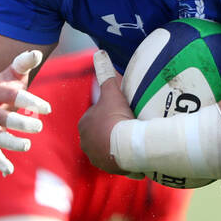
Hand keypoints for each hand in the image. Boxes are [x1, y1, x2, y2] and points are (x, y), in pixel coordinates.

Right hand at [0, 50, 51, 176]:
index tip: (48, 109)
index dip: (29, 102)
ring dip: (10, 142)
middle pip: (1, 118)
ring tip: (27, 145)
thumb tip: (36, 53)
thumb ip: (22, 64)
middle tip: (39, 127)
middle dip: (19, 123)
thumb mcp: (8, 76)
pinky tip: (9, 171)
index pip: (10, 96)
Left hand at [79, 51, 142, 177]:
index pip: (97, 116)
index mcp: (84, 124)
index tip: (124, 112)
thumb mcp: (112, 93)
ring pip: (109, 147)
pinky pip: (118, 160)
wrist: (126, 144)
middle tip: (131, 125)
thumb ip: (105, 74)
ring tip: (134, 139)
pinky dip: (125, 157)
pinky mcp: (109, 168)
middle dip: (113, 130)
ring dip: (119, 144)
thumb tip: (99, 52)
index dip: (111, 113)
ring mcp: (97, 157)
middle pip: (102, 132)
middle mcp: (86, 142)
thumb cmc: (116, 117)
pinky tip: (136, 151)